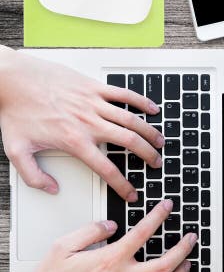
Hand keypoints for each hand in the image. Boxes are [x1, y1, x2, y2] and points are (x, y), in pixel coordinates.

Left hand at [0, 46, 163, 201]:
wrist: (11, 79)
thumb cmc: (15, 110)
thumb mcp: (16, 150)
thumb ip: (33, 176)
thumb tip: (50, 188)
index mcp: (75, 141)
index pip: (107, 169)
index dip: (123, 185)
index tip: (131, 193)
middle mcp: (89, 123)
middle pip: (129, 142)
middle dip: (148, 156)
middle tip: (156, 163)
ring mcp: (94, 103)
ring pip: (132, 120)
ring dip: (150, 132)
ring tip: (160, 141)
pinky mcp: (93, 87)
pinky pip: (124, 95)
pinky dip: (141, 102)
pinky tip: (152, 109)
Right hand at [11, 199, 195, 271]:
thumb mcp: (62, 247)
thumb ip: (89, 231)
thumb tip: (110, 225)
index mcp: (110, 259)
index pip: (142, 233)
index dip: (158, 217)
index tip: (167, 208)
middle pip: (165, 263)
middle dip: (184, 248)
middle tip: (191, 239)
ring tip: (188, 264)